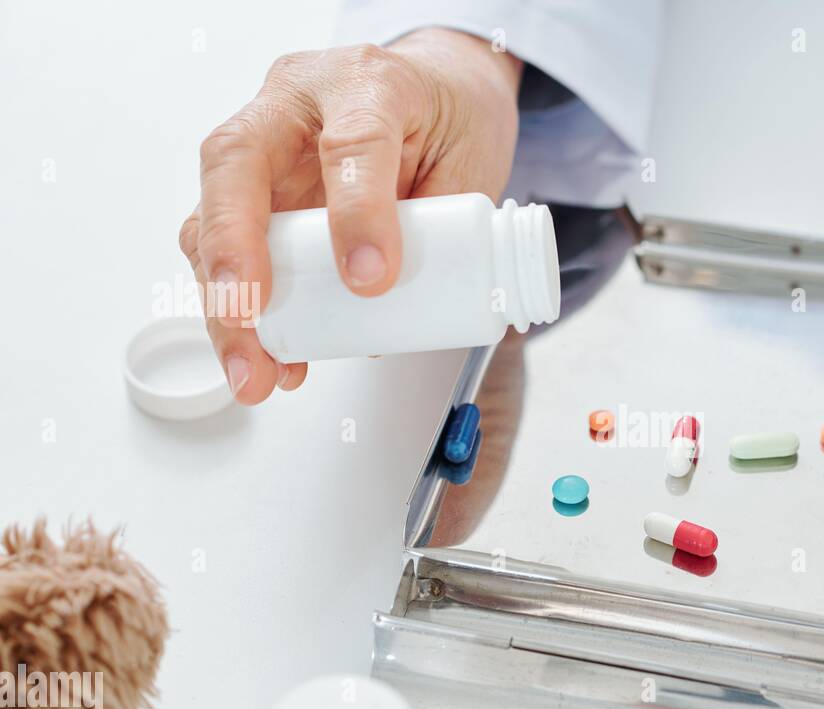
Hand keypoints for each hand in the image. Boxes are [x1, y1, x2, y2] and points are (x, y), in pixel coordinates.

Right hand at [178, 29, 522, 403]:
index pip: (352, 141)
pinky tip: (268, 356)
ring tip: (253, 370)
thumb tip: (380, 320)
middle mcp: (296, 102)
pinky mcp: (249, 189)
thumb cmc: (450, 123)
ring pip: (212, 212)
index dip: (356, 212)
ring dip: (224, 301)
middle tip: (250, 320)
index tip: (370, 279)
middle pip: (237, 164)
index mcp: (367, 83)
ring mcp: (262, 142)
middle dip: (235, 253)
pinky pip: (224, 246)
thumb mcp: (469, 165)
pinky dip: (238, 309)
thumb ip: (434, 233)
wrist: (438, 93)